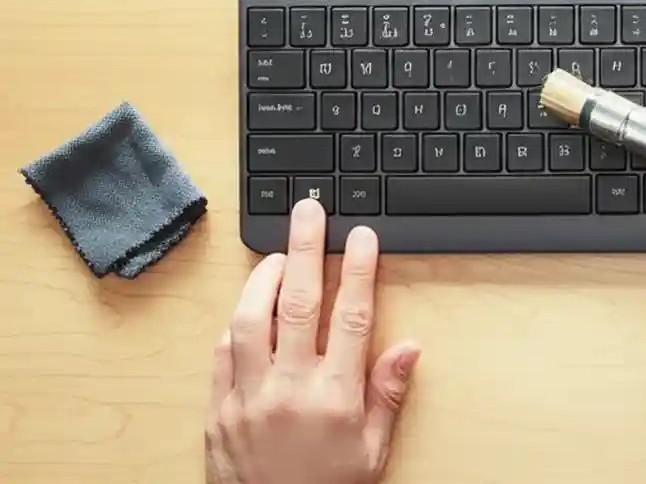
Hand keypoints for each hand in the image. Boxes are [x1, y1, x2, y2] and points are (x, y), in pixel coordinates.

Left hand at [206, 199, 420, 483]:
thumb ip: (387, 395)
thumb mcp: (372, 452)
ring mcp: (247, 397)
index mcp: (335, 398)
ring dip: (263, 279)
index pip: (352, 317)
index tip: (363, 237)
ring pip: (250, 319)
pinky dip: (236, 322)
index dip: (360, 270)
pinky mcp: (218, 410)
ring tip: (279, 254)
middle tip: (311, 210)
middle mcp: (289, 390)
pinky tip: (250, 308)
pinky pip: (221, 353)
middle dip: (307, 248)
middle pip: (299, 302)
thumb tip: (408, 346)